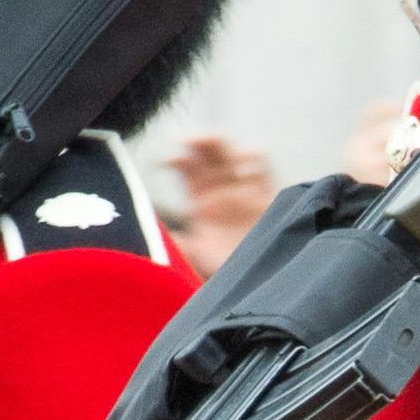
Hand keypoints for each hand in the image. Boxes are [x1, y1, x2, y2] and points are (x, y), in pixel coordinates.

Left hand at [164, 135, 275, 276]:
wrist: (256, 278)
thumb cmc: (224, 265)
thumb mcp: (196, 254)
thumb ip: (178, 244)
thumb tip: (154, 237)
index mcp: (200, 196)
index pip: (186, 166)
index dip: (177, 159)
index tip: (168, 162)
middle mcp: (220, 186)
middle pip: (207, 151)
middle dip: (197, 141)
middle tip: (187, 141)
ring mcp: (243, 187)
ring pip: (230, 152)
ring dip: (220, 143)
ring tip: (208, 143)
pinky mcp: (265, 193)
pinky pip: (262, 165)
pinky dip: (254, 155)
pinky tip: (242, 161)